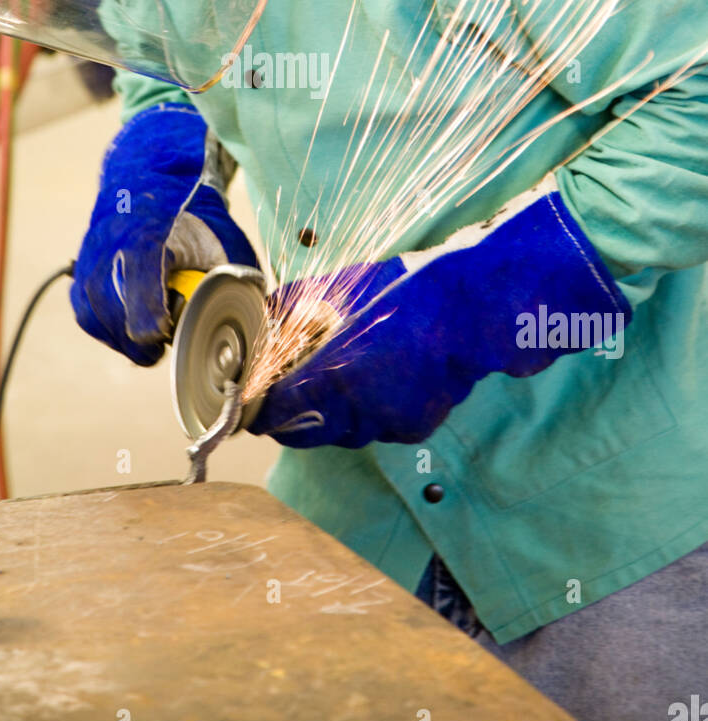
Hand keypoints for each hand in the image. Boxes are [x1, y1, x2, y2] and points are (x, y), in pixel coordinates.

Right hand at [70, 104, 256, 364]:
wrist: (152, 180)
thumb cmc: (195, 217)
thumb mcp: (225, 241)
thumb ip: (236, 282)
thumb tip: (253, 328)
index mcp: (147, 232)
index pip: (138, 274)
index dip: (147, 311)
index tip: (161, 335)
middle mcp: (109, 243)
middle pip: (112, 307)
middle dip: (141, 336)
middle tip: (167, 340)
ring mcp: (90, 257)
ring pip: (96, 316)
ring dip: (125, 339)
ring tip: (153, 337)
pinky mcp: (81, 271)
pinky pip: (88, 315)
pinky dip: (110, 330)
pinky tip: (133, 330)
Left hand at [248, 182, 630, 447]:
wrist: (472, 308)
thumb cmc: (407, 289)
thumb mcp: (341, 287)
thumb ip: (294, 306)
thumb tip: (262, 314)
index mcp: (335, 376)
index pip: (275, 413)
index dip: (256, 408)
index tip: (247, 400)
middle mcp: (360, 409)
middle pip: (301, 432)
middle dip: (284, 417)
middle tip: (274, 398)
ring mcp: (389, 422)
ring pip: (339, 433)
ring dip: (324, 416)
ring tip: (324, 383)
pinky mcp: (412, 426)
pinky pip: (374, 427)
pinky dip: (364, 411)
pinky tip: (369, 382)